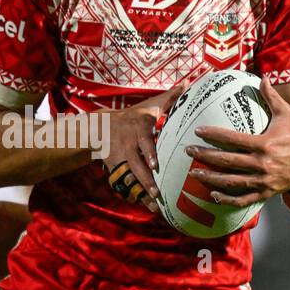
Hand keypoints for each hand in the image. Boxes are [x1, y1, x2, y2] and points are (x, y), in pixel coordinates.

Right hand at [102, 79, 189, 212]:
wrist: (99, 128)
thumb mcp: (148, 106)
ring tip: (155, 206)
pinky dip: (135, 197)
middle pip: (136, 165)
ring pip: (131, 179)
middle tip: (157, 192)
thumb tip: (190, 83)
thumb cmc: (132, 117)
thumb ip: (170, 97)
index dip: (148, 153)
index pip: (143, 142)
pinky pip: (125, 185)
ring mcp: (120, 160)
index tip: (155, 164)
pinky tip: (147, 207)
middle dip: (145, 179)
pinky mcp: (115, 170)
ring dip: (142, 193)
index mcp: (138, 130)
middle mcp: (128, 146)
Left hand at [186, 73, 289, 207]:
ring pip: (231, 181)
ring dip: (211, 178)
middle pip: (227, 161)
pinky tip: (212, 194)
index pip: (234, 139)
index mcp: (265, 144)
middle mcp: (262, 164)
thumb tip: (262, 77)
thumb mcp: (288, 115)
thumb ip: (272, 97)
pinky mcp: (264, 193)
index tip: (198, 131)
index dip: (214, 135)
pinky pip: (242, 198)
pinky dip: (227, 199)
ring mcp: (262, 181)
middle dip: (205, 156)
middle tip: (188, 151)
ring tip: (194, 173)